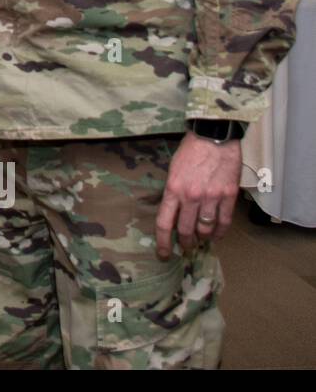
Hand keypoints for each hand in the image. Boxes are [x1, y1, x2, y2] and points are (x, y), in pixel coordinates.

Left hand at [155, 133, 241, 258]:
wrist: (214, 137)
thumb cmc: (190, 151)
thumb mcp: (172, 170)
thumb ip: (172, 192)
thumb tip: (173, 212)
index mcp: (173, 189)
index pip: (164, 223)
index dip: (163, 243)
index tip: (164, 254)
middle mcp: (191, 196)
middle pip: (186, 230)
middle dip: (185, 243)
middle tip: (186, 247)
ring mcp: (211, 197)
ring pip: (206, 229)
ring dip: (203, 239)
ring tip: (201, 241)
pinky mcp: (228, 196)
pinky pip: (224, 221)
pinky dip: (220, 232)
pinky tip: (216, 235)